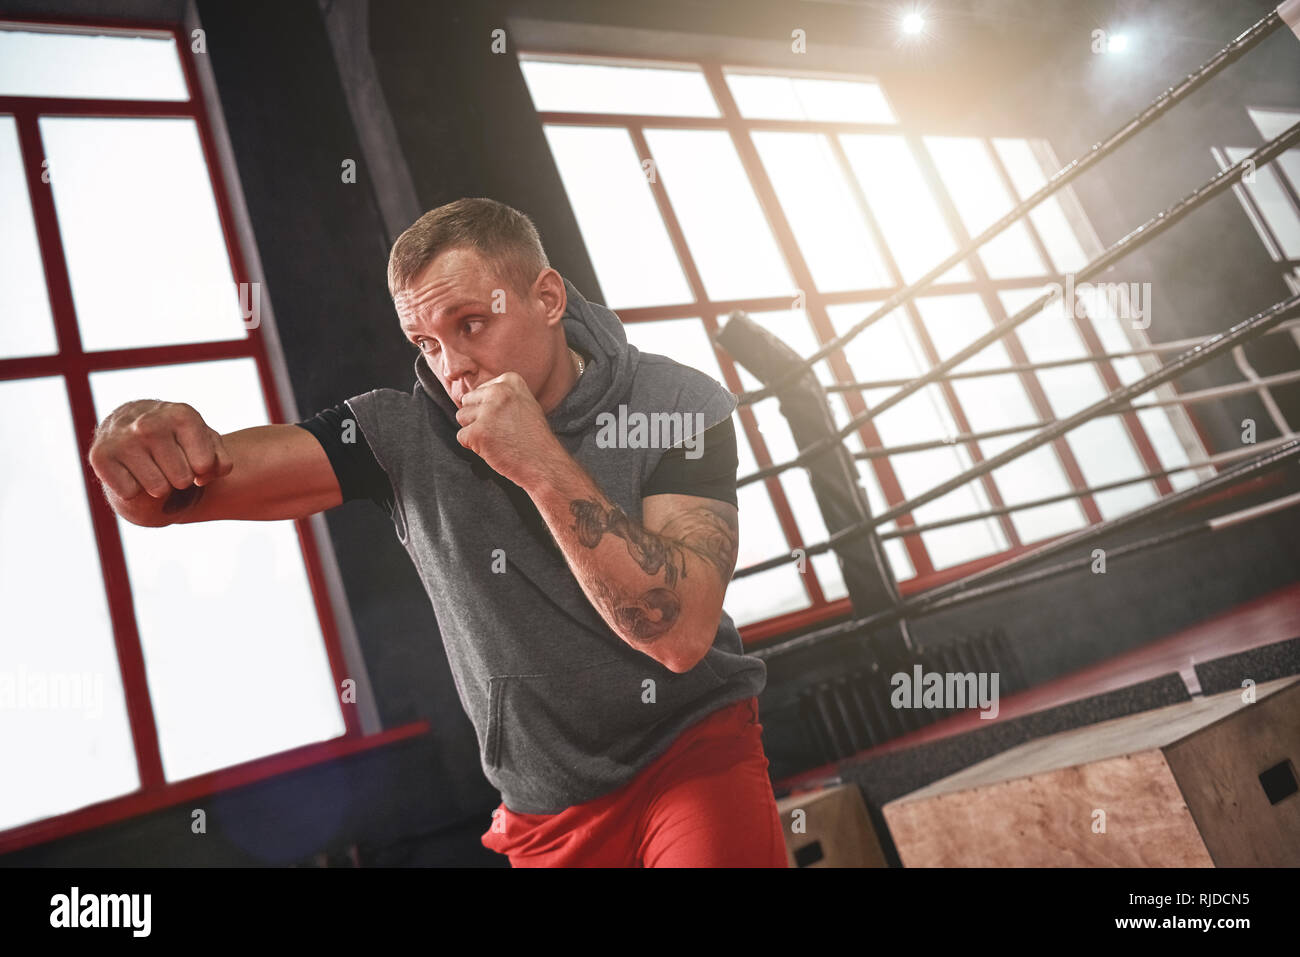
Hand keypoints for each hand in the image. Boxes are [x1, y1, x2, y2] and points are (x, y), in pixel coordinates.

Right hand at [89, 399, 232, 503]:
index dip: (202, 470)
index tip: (193, 459)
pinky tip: (130, 471)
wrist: (134, 438)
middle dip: (180, 479)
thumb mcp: (208, 448)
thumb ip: (220, 461)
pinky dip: (134, 490)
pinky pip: (130, 493)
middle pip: (182, 479)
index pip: (204, 465)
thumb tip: (207, 472)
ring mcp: (122, 438)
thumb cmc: (180, 445)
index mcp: (182, 414)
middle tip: (169, 465)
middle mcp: (149, 422)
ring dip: (158, 487)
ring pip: (157, 488)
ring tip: (151, 468)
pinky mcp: (99, 456)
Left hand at [454, 372, 557, 486]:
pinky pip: (461, 437)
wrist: (544, 463)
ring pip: (461, 417)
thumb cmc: (533, 438)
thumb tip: (466, 397)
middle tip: (501, 431)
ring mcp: (488, 411)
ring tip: (497, 439)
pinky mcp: (478, 432)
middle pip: (467, 401)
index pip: (480, 390)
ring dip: (474, 431)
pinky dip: (473, 446)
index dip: (489, 409)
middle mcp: (499, 391)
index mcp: (510, 380)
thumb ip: (500, 396)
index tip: (509, 420)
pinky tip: (493, 449)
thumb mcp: (523, 403)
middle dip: (478, 418)